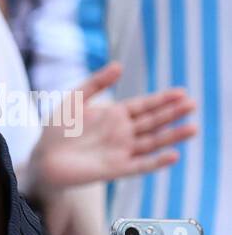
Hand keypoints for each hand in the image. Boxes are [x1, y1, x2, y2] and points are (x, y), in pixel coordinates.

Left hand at [26, 62, 197, 192]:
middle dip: (172, 113)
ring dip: (172, 136)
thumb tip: (119, 65)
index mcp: (115, 115)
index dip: (162, 99)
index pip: (145, 105)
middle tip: (192, 104)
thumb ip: (95, 83)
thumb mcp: (74, 100)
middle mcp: (123, 132)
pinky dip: (156, 162)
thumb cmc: (57, 130)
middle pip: (153, 121)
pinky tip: (172, 155)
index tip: (181, 92)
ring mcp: (121, 151)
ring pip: (152, 142)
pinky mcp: (115, 169)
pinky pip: (140, 166)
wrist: (42, 159)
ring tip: (192, 127)